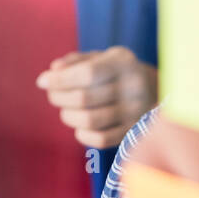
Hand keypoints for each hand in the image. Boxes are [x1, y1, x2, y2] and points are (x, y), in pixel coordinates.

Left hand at [36, 46, 156, 147]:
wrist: (156, 90)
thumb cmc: (117, 71)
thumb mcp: (101, 57)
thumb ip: (76, 61)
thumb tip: (52, 71)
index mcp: (123, 63)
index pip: (87, 73)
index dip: (60, 79)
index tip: (42, 81)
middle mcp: (133, 87)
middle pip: (84, 98)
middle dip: (59, 97)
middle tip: (52, 94)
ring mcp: (135, 112)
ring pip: (89, 121)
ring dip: (68, 116)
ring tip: (65, 109)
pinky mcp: (132, 132)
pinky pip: (100, 140)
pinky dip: (82, 134)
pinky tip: (80, 126)